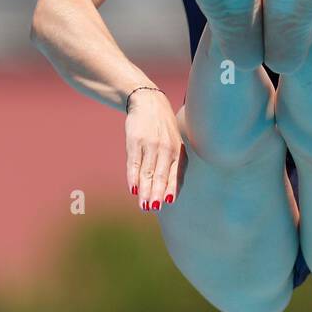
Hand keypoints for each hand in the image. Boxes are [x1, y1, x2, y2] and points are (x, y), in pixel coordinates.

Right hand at [125, 88, 182, 211]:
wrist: (148, 103)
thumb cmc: (162, 130)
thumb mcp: (174, 145)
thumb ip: (173, 167)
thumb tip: (168, 195)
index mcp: (178, 151)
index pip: (176, 174)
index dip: (171, 188)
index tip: (168, 202)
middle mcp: (166, 148)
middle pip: (161, 175)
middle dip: (157, 193)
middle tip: (153, 208)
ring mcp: (151, 144)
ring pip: (148, 171)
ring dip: (145, 190)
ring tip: (143, 205)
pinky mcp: (136, 141)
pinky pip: (134, 162)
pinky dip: (133, 177)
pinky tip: (133, 189)